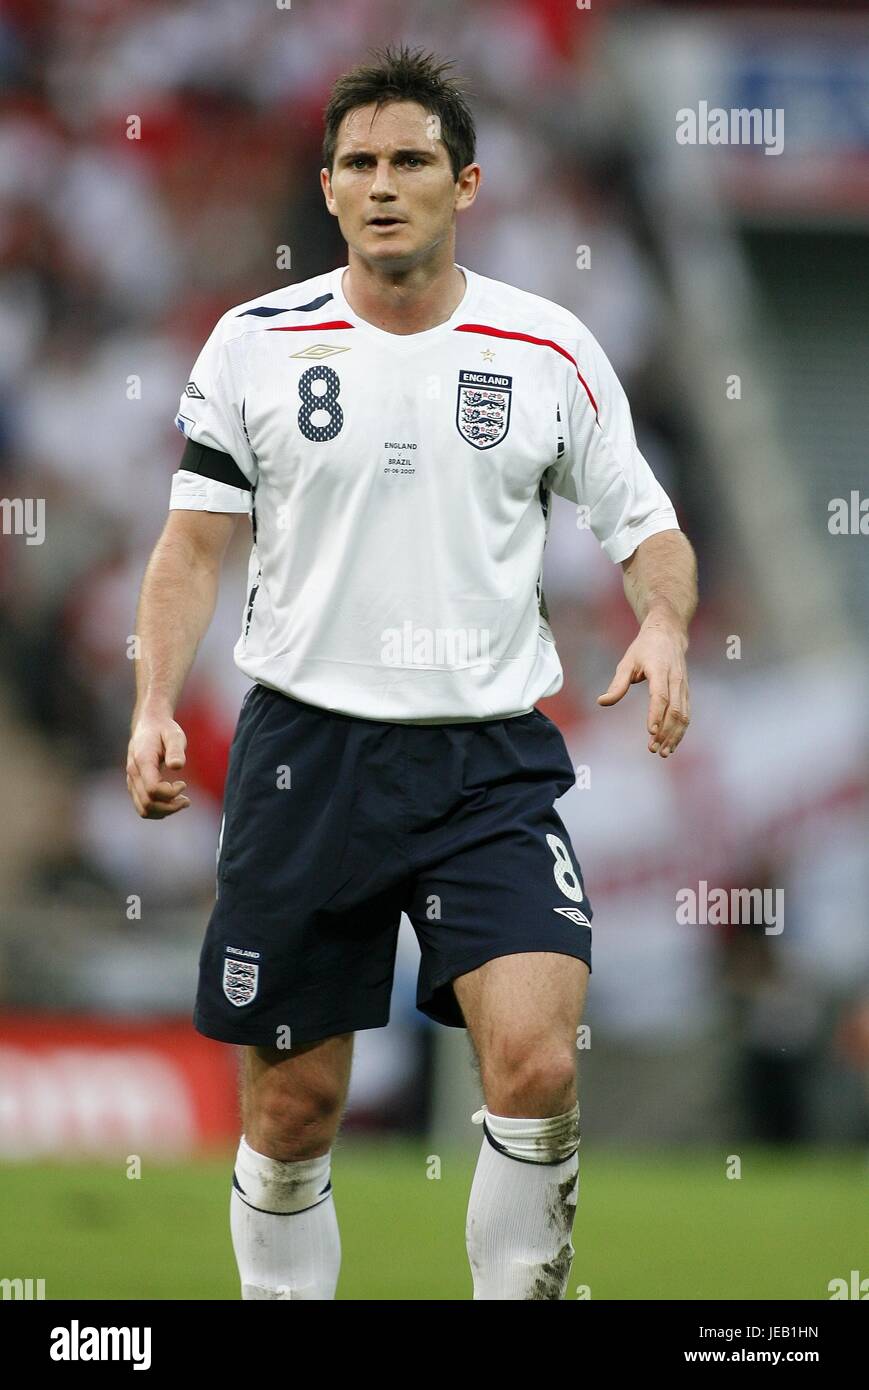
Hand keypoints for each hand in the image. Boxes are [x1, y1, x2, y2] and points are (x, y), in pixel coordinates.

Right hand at [126, 712, 189, 817]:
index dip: (171, 793)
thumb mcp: (175, 735)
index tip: (183, 784)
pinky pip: (142, 807)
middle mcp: (133, 773)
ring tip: (182, 802)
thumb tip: (177, 766)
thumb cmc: (164, 730)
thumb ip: (176, 750)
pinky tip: (172, 801)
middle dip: (170, 807)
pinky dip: (158, 810)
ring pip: (143, 809)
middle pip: (148, 803)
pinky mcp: (134, 786)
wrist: (148, 725)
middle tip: (187, 800)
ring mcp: (132, 781)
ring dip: (164, 811)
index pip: (152, 789)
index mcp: (142, 761)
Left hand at [597, 618, 689, 757]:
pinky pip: (686, 714)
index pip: (660, 696)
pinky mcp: (686, 692)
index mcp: (660, 670)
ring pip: (684, 715)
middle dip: (665, 732)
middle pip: (675, 710)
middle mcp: (676, 679)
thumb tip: (602, 702)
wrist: (668, 633)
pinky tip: (671, 743)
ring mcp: (683, 686)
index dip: (656, 714)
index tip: (650, 732)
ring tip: (663, 752)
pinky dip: (680, 731)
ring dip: (675, 735)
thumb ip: (617, 684)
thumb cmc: (644, 648)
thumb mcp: (627, 662)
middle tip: (653, 750)